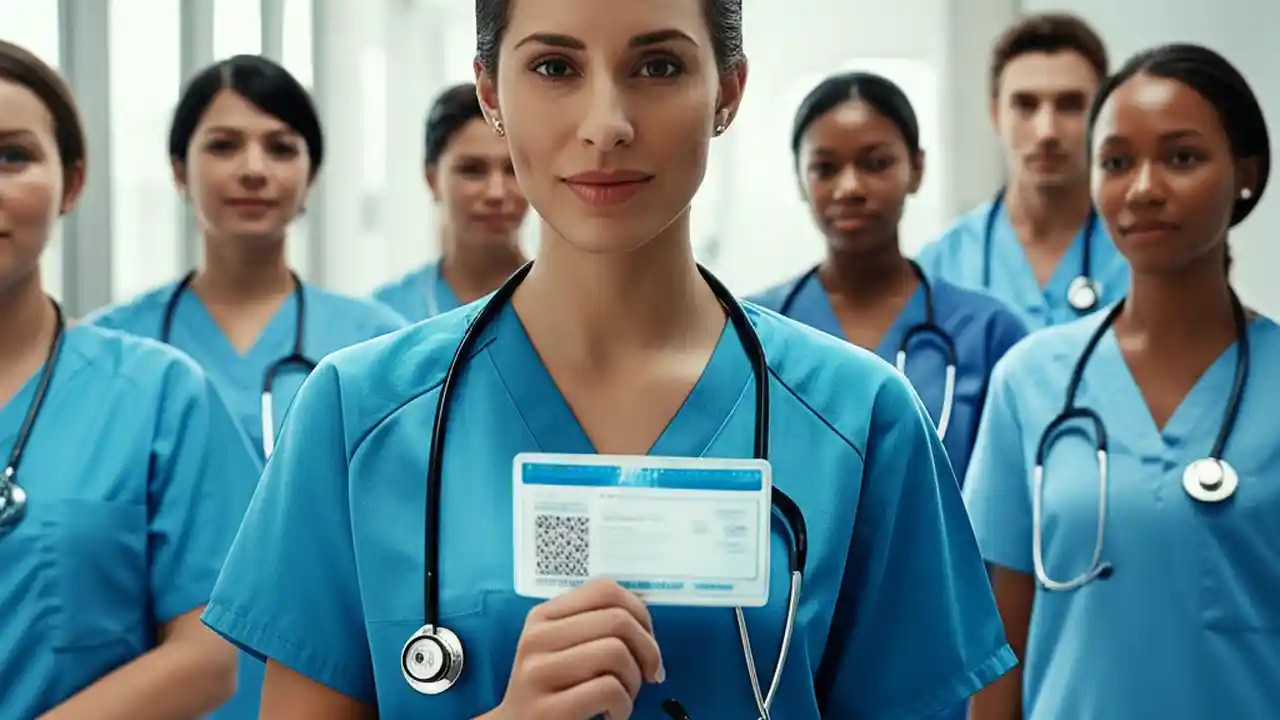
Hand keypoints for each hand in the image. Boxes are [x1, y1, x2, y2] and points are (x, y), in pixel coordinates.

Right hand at [489, 578, 664, 719]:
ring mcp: (537, 673)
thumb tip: (644, 618)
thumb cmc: (553, 692)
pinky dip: (623, 706)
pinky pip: (609, 689)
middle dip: (647, 650)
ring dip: (633, 681)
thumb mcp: (562, 649)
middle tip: (645, 676)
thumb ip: (595, 627)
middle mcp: (536, 638)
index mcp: (543, 616)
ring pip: (615, 652)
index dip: (640, 614)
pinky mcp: (546, 709)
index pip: (605, 589)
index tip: (646, 642)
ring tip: (621, 698)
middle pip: (617, 620)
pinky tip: (611, 715)